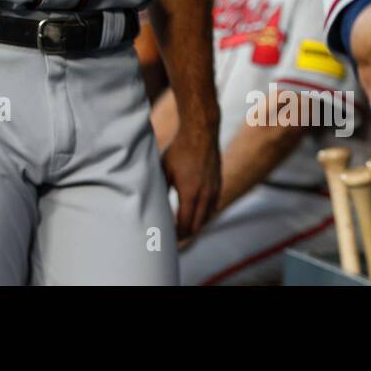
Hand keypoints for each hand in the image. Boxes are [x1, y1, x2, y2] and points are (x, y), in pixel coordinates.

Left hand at [161, 117, 220, 242]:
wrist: (201, 132)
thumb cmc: (179, 149)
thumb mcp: (164, 170)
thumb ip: (160, 190)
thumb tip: (152, 206)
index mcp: (190, 193)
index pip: (185, 225)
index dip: (177, 235)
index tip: (167, 237)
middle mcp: (205, 195)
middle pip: (197, 226)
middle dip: (185, 233)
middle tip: (173, 238)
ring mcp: (214, 190)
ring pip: (206, 217)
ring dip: (195, 224)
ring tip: (182, 227)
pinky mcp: (218, 184)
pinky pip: (213, 207)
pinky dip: (203, 214)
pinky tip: (194, 213)